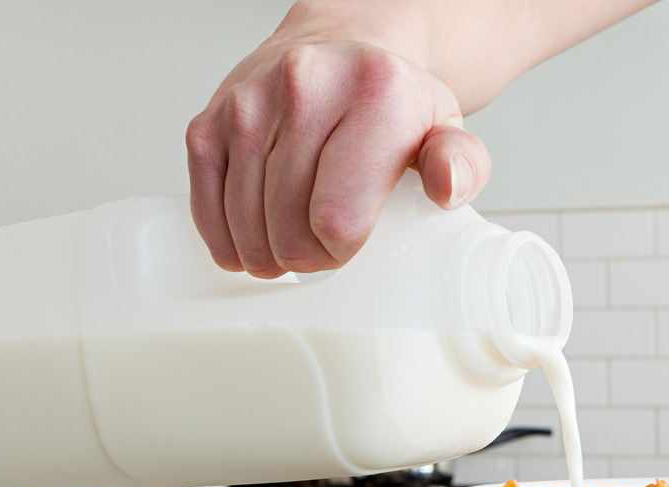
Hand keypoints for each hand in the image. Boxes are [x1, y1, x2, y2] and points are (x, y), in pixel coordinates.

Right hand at [186, 16, 491, 277]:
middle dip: (306, 256)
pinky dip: (228, 238)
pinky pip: (206, 208)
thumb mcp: (446, 128)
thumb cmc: (392, 102)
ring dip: (268, 252)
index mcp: (374, 94)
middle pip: (288, 229)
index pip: (337, 219)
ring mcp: (248, 103)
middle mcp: (305, 87)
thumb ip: (462, 163)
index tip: (352, 240)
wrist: (341, 48)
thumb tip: (446, 187)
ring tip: (293, 238)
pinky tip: (254, 235)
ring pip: (246, 226)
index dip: (341, 251)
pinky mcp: (208, 121)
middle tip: (324, 244)